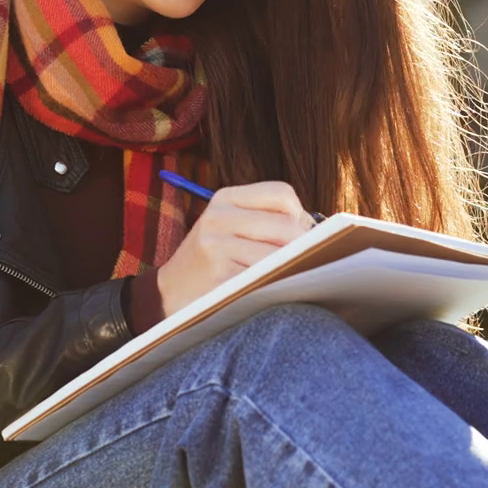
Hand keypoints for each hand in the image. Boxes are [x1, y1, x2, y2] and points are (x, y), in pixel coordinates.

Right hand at [154, 181, 313, 317]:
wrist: (168, 294)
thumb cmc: (211, 261)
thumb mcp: (229, 227)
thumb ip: (268, 221)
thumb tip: (318, 231)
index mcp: (225, 198)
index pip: (282, 193)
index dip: (299, 215)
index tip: (297, 236)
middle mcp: (218, 216)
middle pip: (287, 225)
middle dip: (302, 247)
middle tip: (302, 263)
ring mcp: (216, 245)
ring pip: (280, 254)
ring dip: (292, 269)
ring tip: (287, 278)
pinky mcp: (219, 276)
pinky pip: (265, 278)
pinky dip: (276, 286)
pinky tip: (271, 292)